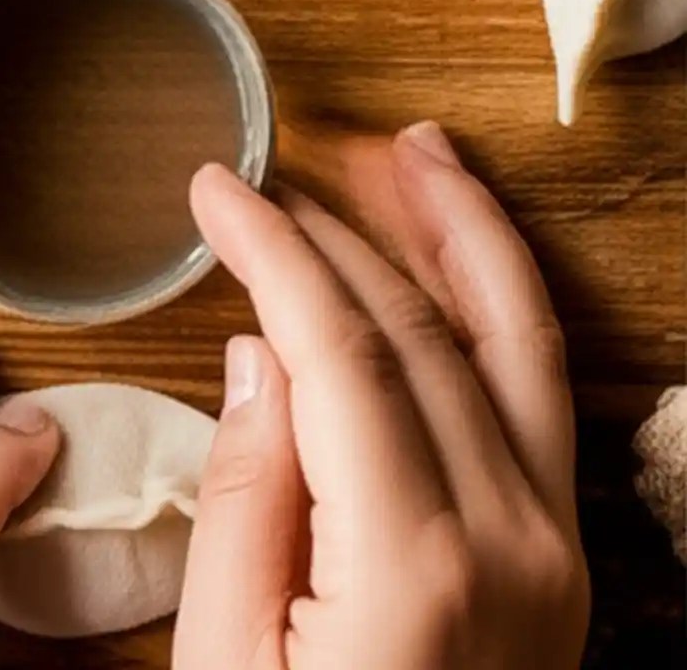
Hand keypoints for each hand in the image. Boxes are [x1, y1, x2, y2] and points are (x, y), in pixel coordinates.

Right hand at [174, 122, 589, 668]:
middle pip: (421, 329)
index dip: (274, 251)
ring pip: (516, 341)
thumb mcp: (224, 652)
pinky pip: (540, 397)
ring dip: (462, 237)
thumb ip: (246, 493)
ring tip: (417, 160)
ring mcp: (554, 543)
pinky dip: (501, 313)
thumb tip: (259, 356)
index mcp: (410, 562)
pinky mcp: (559, 553)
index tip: (221, 192)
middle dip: (343, 232)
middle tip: (279, 175)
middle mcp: (510, 536)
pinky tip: (464, 268)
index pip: (338, 350)